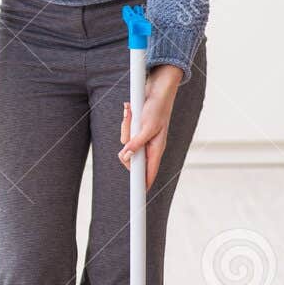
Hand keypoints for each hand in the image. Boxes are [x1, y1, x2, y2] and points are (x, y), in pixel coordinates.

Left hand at [118, 66, 181, 188]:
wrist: (158, 89)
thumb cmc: (157, 108)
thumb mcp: (146, 127)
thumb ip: (136, 144)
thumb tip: (126, 157)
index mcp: (156, 148)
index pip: (149, 172)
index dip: (143, 183)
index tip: (139, 195)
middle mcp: (149, 145)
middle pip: (131, 156)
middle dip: (127, 141)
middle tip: (132, 125)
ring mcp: (142, 137)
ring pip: (126, 141)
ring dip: (126, 126)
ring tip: (132, 113)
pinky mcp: (137, 129)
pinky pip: (126, 131)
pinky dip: (126, 120)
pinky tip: (130, 110)